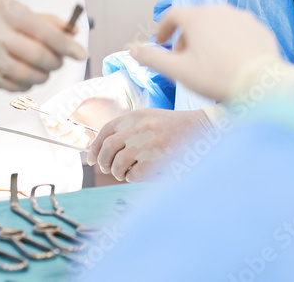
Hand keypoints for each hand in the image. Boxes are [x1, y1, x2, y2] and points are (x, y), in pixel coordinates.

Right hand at [0, 0, 86, 91]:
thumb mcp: (13, 9)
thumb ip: (44, 20)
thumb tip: (73, 32)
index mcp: (7, 14)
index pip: (44, 32)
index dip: (66, 45)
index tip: (81, 53)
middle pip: (37, 57)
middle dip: (55, 62)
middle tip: (59, 61)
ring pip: (27, 76)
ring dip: (43, 75)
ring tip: (43, 68)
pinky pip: (13, 86)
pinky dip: (27, 83)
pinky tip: (26, 74)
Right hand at [39, 73, 137, 147]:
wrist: (123, 96)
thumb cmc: (103, 90)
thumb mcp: (84, 95)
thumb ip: (68, 105)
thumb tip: (52, 117)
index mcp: (63, 104)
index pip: (47, 116)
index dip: (49, 122)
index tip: (60, 122)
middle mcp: (69, 115)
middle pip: (54, 131)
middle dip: (62, 131)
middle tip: (74, 127)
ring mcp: (78, 126)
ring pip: (65, 139)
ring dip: (70, 138)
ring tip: (82, 130)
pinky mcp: (89, 135)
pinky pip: (78, 145)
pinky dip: (79, 144)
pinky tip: (86, 137)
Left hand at [86, 108, 208, 182]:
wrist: (202, 130)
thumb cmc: (174, 128)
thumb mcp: (149, 119)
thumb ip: (128, 129)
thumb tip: (102, 150)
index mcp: (136, 116)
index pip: (106, 131)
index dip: (95, 147)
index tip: (91, 159)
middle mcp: (139, 128)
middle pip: (108, 148)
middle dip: (103, 162)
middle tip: (108, 169)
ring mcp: (147, 144)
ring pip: (117, 164)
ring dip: (118, 173)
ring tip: (126, 173)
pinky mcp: (156, 160)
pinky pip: (132, 175)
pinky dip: (132, 178)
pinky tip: (141, 174)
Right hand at [129, 5, 281, 101]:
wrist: (262, 85)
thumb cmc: (217, 78)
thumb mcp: (178, 71)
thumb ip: (152, 58)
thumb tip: (131, 49)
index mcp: (197, 17)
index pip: (173, 15)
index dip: (164, 28)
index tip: (162, 42)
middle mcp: (219, 10)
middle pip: (195, 19)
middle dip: (186, 37)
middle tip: (184, 60)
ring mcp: (241, 17)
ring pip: (217, 24)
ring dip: (208, 38)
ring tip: (209, 62)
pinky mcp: (258, 28)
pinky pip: (238, 31)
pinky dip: (230, 42)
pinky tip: (231, 62)